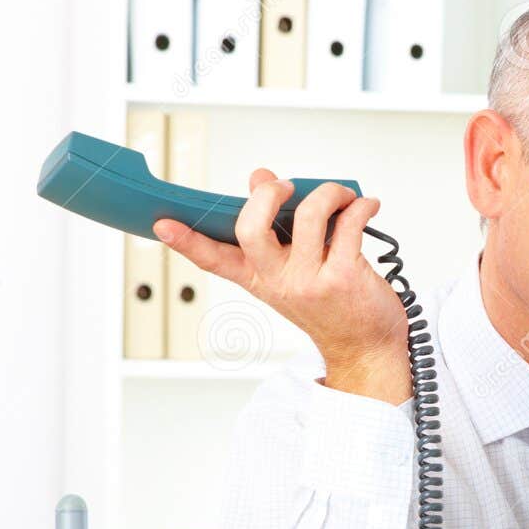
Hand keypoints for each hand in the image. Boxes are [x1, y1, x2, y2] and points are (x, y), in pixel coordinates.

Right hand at [152, 168, 411, 403]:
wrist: (366, 349)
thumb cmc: (334, 308)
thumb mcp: (294, 273)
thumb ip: (276, 229)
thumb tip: (260, 178)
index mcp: (260, 279)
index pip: (215, 260)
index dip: (187, 241)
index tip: (162, 224)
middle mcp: (280, 280)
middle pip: (251, 230)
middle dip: (266, 194)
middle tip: (285, 186)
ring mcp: (311, 280)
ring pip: (309, 215)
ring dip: (328, 193)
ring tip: (341, 196)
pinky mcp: (345, 277)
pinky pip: (349, 225)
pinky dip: (361, 207)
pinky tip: (366, 206)